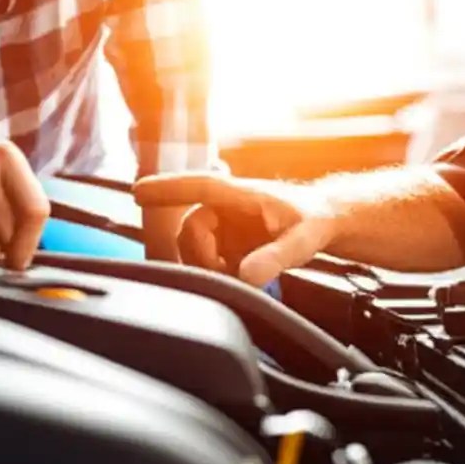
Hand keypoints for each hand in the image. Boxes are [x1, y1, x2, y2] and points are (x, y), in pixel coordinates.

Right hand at [133, 172, 335, 286]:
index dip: (166, 188)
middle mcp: (227, 207)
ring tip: (234, 276)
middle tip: (223, 274)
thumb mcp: (303, 240)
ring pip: (195, 244)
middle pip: (191, 227)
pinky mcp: (226, 240)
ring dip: (206, 264)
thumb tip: (247, 277)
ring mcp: (225, 223)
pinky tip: (236, 276)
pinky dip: (214, 270)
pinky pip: (205, 255)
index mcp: (241, 195)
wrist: (327, 221)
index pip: (197, 186)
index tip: (138, 192)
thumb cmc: (315, 220)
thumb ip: (276, 257)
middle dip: (200, 255)